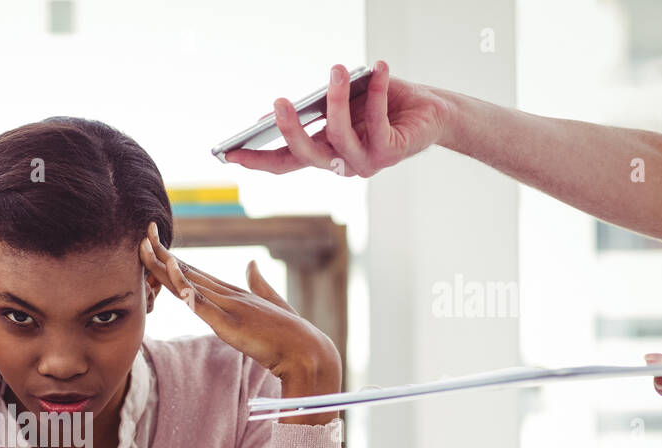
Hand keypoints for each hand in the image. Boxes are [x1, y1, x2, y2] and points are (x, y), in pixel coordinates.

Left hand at [139, 222, 341, 424]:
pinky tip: (171, 270)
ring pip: (188, 282)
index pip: (196, 274)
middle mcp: (228, 294)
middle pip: (188, 272)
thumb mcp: (271, 305)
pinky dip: (184, 285)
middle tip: (144, 233)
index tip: (157, 245)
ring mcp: (228, 306)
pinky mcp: (228, 322)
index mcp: (234, 293)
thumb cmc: (291, 334)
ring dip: (164, 265)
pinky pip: (200, 302)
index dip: (174, 261)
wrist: (307, 351)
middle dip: (162, 255)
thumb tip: (252, 264)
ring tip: (146, 245)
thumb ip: (259, 284)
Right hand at [224, 61, 453, 177]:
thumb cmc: (384, 105)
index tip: (229, 153)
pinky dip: (376, 90)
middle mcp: (340, 164)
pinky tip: (378, 68)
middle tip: (280, 103)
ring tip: (334, 70)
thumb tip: (276, 111)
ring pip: (339, 136)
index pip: (284, 163)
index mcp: (324, 155)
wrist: (432, 114)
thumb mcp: (342, 104)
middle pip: (305, 155)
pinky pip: (376, 121)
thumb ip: (314, 110)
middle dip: (290, 130)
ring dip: (335, 101)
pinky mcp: (389, 152)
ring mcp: (364, 162)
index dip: (256, 161)